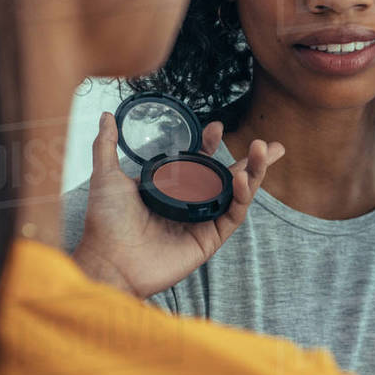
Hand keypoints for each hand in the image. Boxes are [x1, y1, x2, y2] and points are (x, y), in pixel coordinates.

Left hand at [72, 111, 283, 297]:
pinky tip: (244, 179)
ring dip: (254, 172)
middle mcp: (190, 203)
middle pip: (229, 177)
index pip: (200, 161)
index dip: (211, 144)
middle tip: (269, 144)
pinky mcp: (209, 239)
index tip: (216, 127)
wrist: (109, 259)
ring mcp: (202, 221)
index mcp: (171, 187)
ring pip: (238, 194)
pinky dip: (242, 197)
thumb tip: (105, 115)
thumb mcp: (107, 175)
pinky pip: (232, 215)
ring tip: (264, 150)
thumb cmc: (105, 222)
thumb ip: (107, 145)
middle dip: (253, 161)